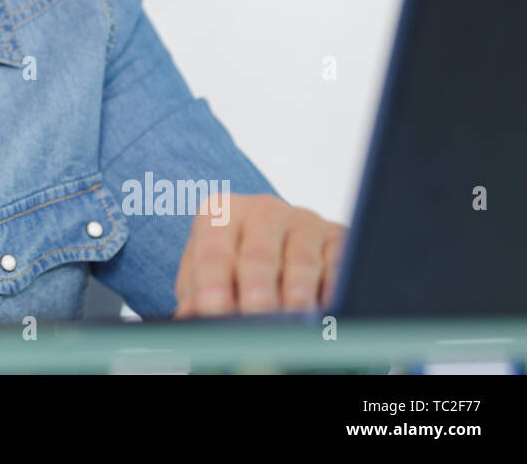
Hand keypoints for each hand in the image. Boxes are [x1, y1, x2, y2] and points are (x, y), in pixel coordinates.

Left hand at [173, 194, 346, 316]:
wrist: (277, 246)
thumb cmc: (232, 267)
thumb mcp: (205, 277)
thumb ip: (195, 295)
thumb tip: (189, 316)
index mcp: (221, 212)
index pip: (212, 250)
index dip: (212, 282)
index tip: (213, 309)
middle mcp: (262, 210)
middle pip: (258, 253)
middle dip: (257, 287)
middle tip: (255, 314)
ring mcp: (303, 220)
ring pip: (301, 259)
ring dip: (297, 291)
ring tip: (293, 317)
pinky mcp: (338, 236)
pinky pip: (338, 263)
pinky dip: (333, 287)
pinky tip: (328, 307)